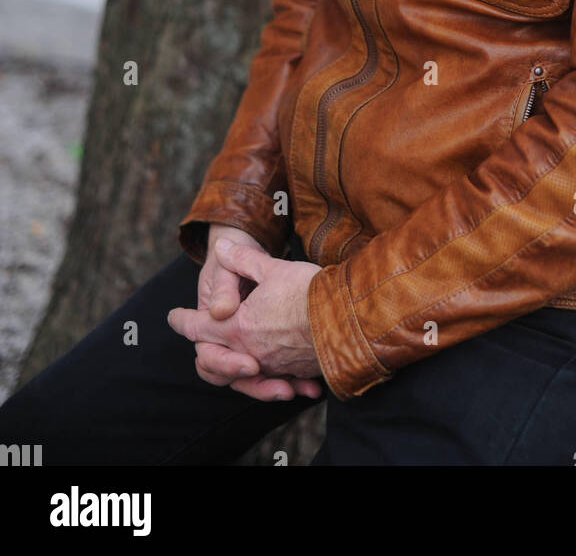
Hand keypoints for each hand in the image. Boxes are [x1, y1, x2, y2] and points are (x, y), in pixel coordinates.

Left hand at [182, 226, 322, 402]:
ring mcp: (272, 365)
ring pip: (243, 377)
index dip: (183, 320)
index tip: (173, 316)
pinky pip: (276, 381)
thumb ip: (242, 259)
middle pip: (213, 360)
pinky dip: (275, 380)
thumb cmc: (308, 291)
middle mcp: (250, 351)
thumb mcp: (271, 268)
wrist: (349, 317)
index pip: (199, 326)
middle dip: (207, 352)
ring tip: (242, 365)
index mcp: (239, 326)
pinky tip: (284, 376)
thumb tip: (220, 246)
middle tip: (203, 342)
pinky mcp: (294, 372)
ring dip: (238, 372)